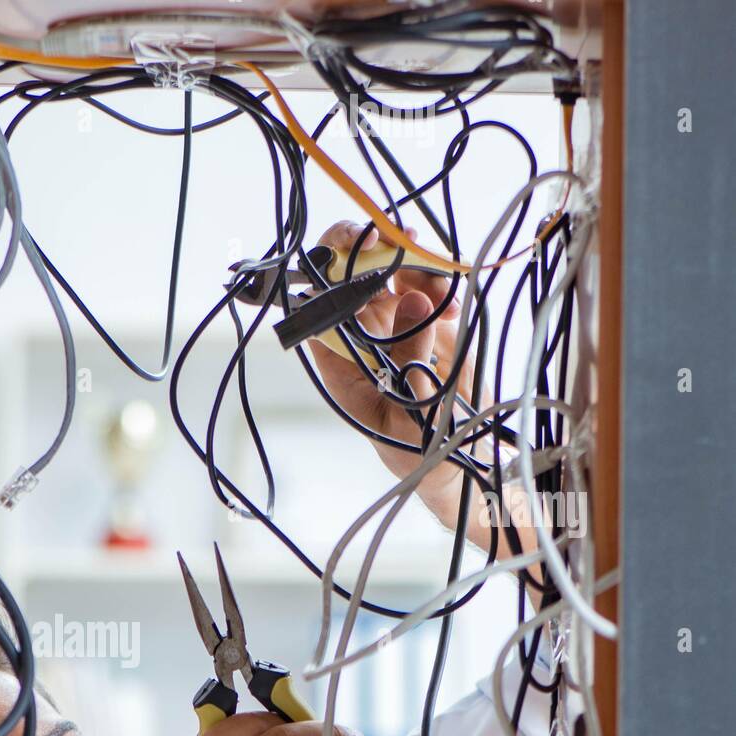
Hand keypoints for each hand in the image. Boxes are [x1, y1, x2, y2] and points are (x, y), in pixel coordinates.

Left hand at [305, 220, 491, 527]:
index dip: (329, 269)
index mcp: (341, 360)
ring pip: (392, 269)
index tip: (355, 247)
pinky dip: (442, 278)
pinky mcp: (429, 318)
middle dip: (370, 245)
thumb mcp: (413, 414)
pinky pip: (427, 280)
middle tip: (401, 236)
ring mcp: (395, 322)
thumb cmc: (418, 450)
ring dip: (416, 263)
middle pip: (350, 273)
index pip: (318, 304)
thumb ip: (412, 360)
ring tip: (444, 294)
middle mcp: (361, 335)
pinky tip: (452, 310)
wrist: (458, 459)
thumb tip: (412, 299)